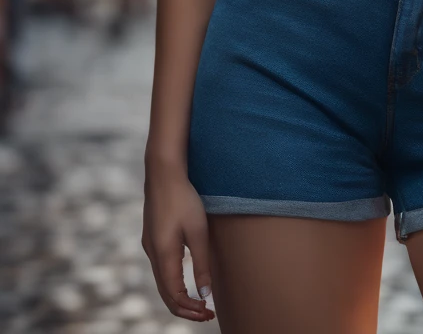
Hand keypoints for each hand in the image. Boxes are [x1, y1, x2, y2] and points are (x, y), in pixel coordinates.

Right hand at [142, 163, 215, 321]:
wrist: (163, 173)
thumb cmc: (184, 199)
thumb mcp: (198, 232)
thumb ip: (201, 264)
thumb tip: (204, 295)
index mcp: (163, 256)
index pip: (174, 296)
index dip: (191, 310)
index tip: (209, 313)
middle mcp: (152, 255)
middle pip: (165, 294)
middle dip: (185, 308)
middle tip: (207, 314)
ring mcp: (150, 246)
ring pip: (162, 283)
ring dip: (179, 296)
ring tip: (200, 301)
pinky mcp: (152, 238)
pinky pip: (161, 269)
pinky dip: (173, 282)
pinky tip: (186, 280)